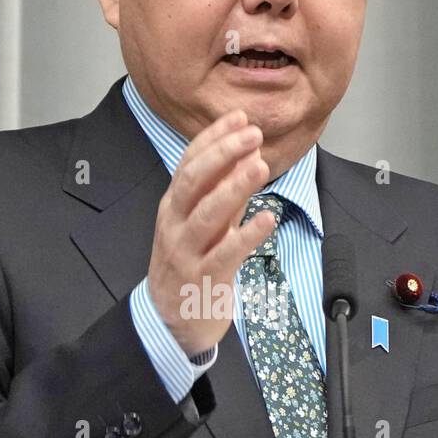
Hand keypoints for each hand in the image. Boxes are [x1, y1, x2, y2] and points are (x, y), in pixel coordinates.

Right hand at [147, 108, 273, 355]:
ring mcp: (186, 252)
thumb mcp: (203, 225)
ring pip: (207, 214)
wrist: (171, 321)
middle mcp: (175, 224)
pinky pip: (225, 254)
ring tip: (259, 165)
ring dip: (234, 187)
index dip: (213, 138)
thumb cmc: (190, 266)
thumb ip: (224, 195)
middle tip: (253, 133)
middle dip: (222, 153)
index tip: (240, 116)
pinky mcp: (203, 279)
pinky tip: (267, 219)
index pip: (189, 162)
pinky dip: (246, 235)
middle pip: (193, 181)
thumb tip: (246, 157)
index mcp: (173, 206)